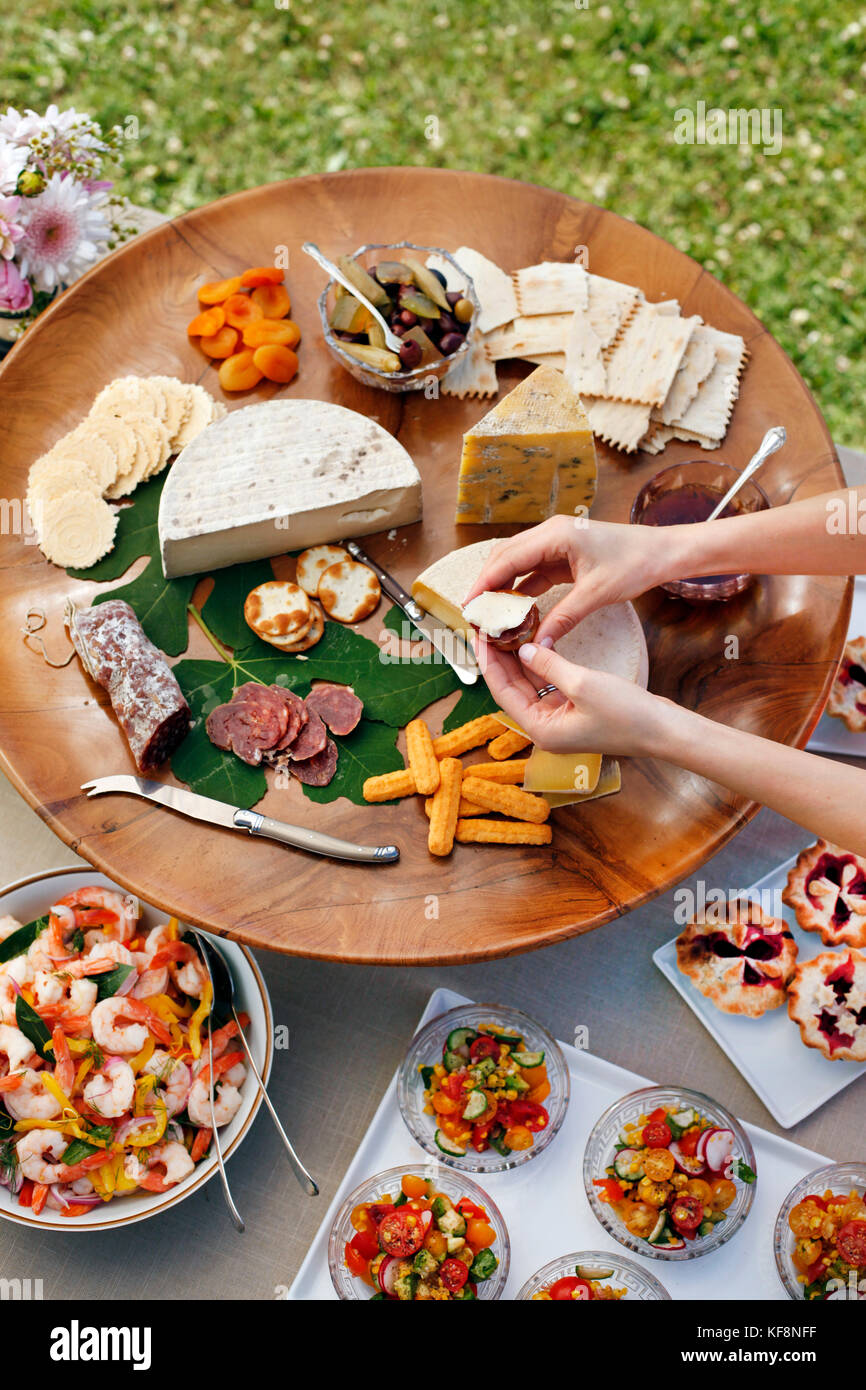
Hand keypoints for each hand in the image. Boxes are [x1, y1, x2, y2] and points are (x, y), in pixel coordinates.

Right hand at [463, 516, 673, 644]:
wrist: (662, 552)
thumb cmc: (634, 564)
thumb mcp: (596, 594)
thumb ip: (563, 618)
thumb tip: (539, 646)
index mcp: (555, 535)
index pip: (507, 558)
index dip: (484, 582)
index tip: (469, 606)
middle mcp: (550, 533)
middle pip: (505, 558)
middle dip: (488, 585)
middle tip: (475, 614)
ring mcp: (555, 543)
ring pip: (517, 565)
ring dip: (503, 588)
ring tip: (490, 615)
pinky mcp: (563, 555)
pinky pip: (534, 572)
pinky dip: (522, 590)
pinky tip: (515, 612)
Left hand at [475, 636, 667, 756]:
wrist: (664, 730)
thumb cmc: (627, 714)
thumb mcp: (583, 684)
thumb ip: (549, 665)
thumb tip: (522, 649)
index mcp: (541, 730)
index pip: (503, 692)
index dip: (490, 663)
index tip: (480, 635)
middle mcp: (546, 728)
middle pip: (513, 690)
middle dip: (500, 660)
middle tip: (488, 629)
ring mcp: (560, 720)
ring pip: (530, 686)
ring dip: (519, 661)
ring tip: (505, 631)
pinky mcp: (575, 711)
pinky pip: (549, 686)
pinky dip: (541, 666)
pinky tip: (533, 644)